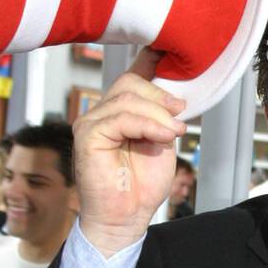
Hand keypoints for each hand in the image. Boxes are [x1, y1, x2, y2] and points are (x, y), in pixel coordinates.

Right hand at [72, 47, 186, 255]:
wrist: (126, 218)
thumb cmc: (142, 186)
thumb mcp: (161, 142)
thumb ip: (162, 117)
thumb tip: (174, 95)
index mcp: (119, 111)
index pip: (133, 76)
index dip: (150, 59)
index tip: (170, 48)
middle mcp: (101, 112)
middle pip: (130, 83)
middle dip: (161, 96)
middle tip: (180, 115)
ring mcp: (91, 122)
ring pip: (127, 98)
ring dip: (157, 114)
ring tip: (173, 133)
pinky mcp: (87, 135)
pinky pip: (119, 118)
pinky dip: (146, 125)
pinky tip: (162, 137)